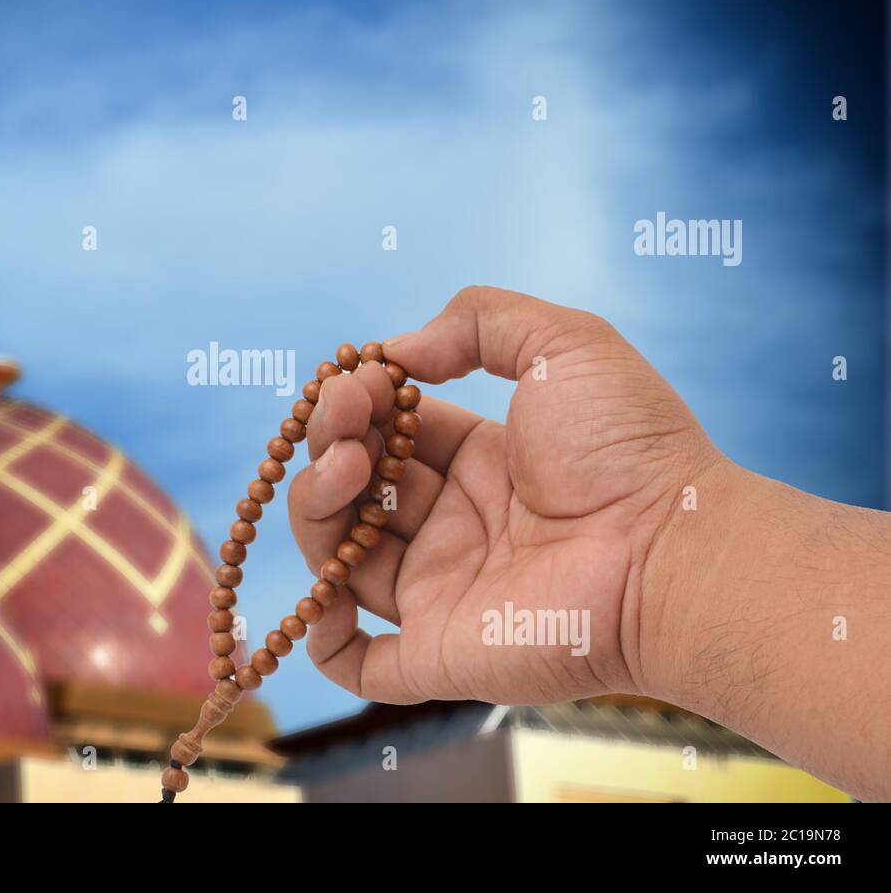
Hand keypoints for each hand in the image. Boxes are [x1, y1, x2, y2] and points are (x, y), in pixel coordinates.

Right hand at [289, 285, 723, 705]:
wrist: (672, 549)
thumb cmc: (628, 447)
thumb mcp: (563, 343)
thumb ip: (479, 321)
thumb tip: (398, 350)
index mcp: (481, 464)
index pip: (390, 434)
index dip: (361, 403)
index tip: (360, 377)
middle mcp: (455, 528)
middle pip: (355, 492)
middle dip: (330, 446)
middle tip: (346, 420)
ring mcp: (443, 593)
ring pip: (339, 562)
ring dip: (314, 511)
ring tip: (343, 472)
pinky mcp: (438, 653)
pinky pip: (356, 663)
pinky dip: (319, 634)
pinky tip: (324, 587)